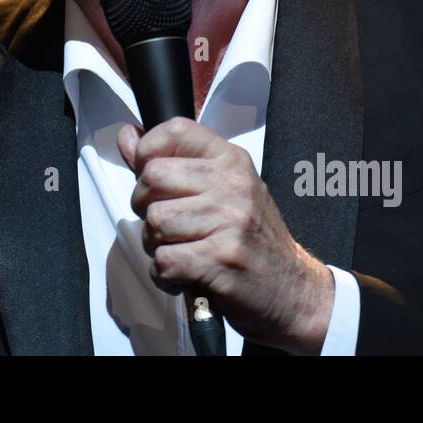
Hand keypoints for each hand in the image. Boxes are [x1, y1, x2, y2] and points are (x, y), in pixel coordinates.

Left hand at [118, 117, 335, 354]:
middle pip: (153, 178)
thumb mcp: (222, 190)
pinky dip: (165, 275)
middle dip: (146, 206)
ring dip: (157, 245)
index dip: (147, 151)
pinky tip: (185, 275)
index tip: (150, 176)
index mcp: (231, 161)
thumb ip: (174, 163)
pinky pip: (164, 261)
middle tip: (168, 225)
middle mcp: (232, 185)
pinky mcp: (221, 260)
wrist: (295, 291)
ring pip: (154, 223)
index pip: (175, 131)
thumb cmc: (253, 240)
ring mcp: (229, 222)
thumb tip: (128, 136)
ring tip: (183, 251)